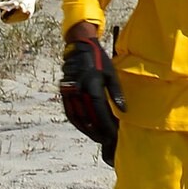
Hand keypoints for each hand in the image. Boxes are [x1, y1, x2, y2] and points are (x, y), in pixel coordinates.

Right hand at [60, 25, 124, 164]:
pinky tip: (85, 128)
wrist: (79, 47)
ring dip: (87, 129)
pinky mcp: (64, 91)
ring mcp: (69, 91)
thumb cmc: (99, 60)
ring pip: (77, 116)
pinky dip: (77, 122)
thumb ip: (117, 93)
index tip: (113, 134)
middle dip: (98, 130)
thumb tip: (123, 111)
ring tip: (97, 138)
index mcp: (92, 83)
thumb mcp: (112, 74)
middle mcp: (79, 89)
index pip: (99, 110)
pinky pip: (69, 111)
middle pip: (88, 116)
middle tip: (106, 140)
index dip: (106, 124)